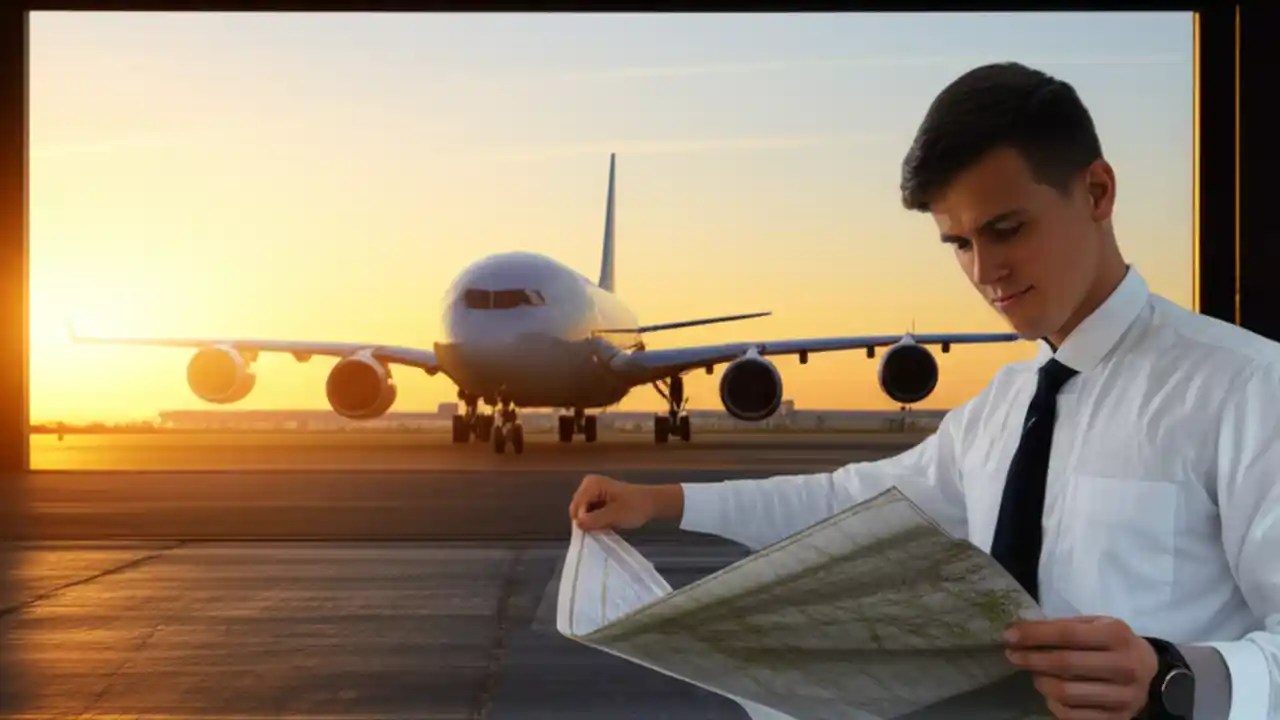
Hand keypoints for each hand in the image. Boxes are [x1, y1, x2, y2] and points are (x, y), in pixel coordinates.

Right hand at [569, 474, 675, 530]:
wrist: (651, 503)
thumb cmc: (635, 507)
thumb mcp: (614, 515)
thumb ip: (594, 519)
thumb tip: (578, 524)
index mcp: (591, 484)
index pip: (577, 507)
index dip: (584, 521)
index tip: (596, 530)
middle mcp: (588, 485)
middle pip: (577, 510)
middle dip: (587, 521)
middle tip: (601, 529)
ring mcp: (592, 491)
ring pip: (583, 513)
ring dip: (592, 522)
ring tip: (606, 526)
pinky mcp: (596, 499)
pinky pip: (589, 513)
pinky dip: (595, 520)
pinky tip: (606, 523)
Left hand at [1004, 615, 1157, 718]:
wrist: (1150, 672)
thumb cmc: (1114, 643)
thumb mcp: (1097, 624)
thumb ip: (1064, 626)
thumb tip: (1022, 631)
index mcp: (1117, 635)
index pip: (1067, 634)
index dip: (1034, 635)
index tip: (1009, 635)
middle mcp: (1124, 666)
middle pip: (1065, 664)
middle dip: (1031, 659)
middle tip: (1012, 654)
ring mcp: (1123, 696)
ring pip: (1066, 693)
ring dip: (1040, 682)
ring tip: (1034, 673)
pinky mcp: (1118, 718)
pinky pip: (1072, 716)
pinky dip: (1053, 704)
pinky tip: (1049, 692)